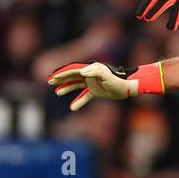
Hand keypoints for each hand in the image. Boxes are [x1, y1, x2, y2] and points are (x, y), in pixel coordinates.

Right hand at [47, 62, 162, 110]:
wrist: (128, 88)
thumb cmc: (117, 81)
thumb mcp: (106, 76)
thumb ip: (94, 72)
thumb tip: (81, 71)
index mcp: (90, 69)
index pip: (73, 70)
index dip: (63, 73)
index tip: (53, 77)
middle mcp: (90, 74)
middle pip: (72, 76)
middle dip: (61, 79)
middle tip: (50, 82)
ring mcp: (93, 83)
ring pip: (76, 85)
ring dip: (67, 88)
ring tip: (57, 93)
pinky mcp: (96, 91)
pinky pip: (85, 96)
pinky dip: (79, 101)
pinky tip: (73, 108)